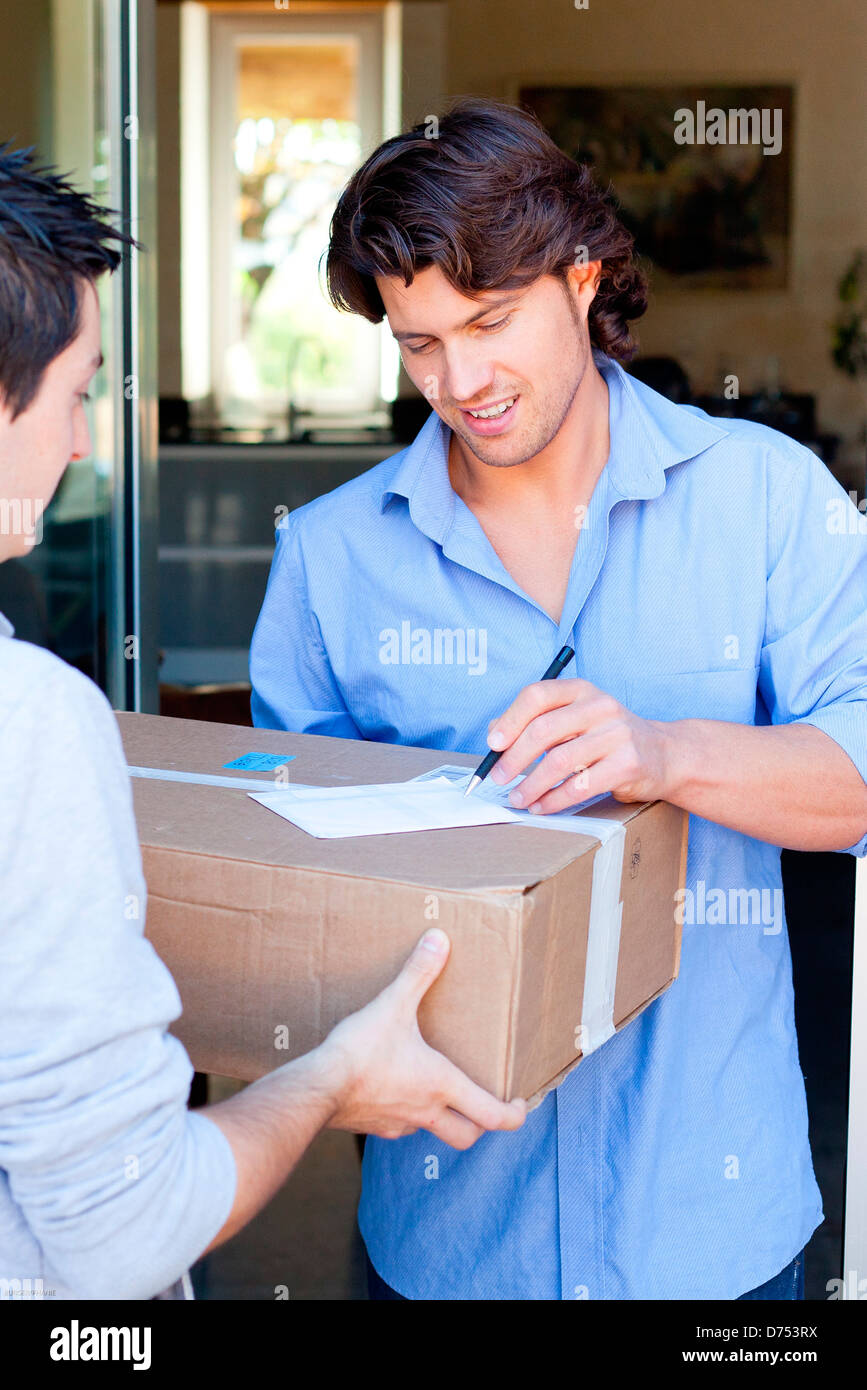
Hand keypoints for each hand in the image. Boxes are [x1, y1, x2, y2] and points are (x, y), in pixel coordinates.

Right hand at [318, 929, 526, 1148]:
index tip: (519, 1103)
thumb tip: (439, 939)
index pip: (493, 1116)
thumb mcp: (393, 1005)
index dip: (513, 1115)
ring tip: (436, 1090)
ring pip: (431, 1131)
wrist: (316, 1089)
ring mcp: (398, 1123)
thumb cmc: (361, 1051)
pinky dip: (406, 1112)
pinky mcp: (373, 1126)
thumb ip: (418, 973)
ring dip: (441, 1117)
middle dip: (480, 1124)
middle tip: (484, 1105)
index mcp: (441, 1084)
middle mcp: (425, 1111)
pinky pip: (399, 1125)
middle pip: (467, 1136)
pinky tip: (394, 1090)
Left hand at [486, 677, 670, 812]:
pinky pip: (580, 786)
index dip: (510, 720)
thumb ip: (537, 721)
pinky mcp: (627, 764)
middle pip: (544, 730)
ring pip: (560, 761)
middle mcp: (600, 706)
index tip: (493, 744)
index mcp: (581, 690)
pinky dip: (554, 800)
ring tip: (517, 798)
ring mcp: (616, 734)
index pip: (538, 695)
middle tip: (497, 778)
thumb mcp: (575, 719)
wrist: (664, 755)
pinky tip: (541, 806)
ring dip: (531, 784)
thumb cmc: (607, 738)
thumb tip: (495, 734)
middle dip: (514, 758)